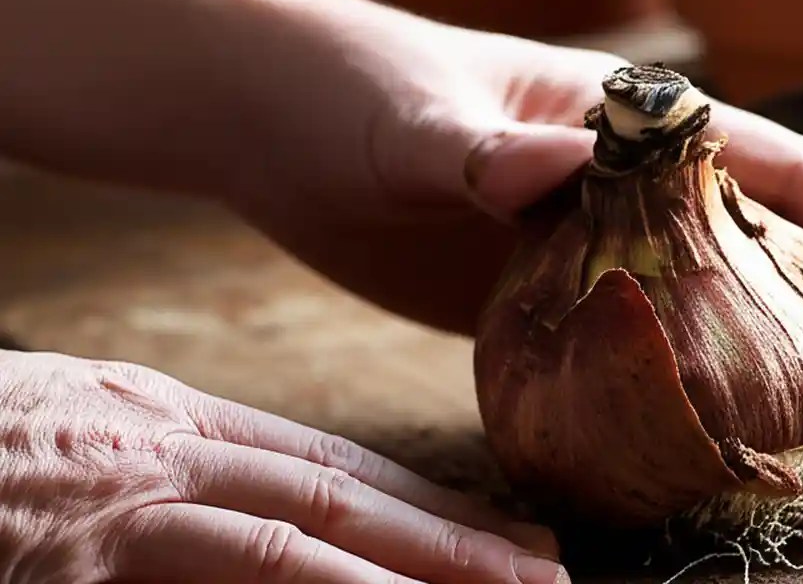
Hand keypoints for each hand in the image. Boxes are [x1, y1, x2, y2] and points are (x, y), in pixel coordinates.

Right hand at [0, 351, 566, 582]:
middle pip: (338, 490)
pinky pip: (226, 572)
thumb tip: (260, 518)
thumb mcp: (71, 435)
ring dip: (415, 566)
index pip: (324, 459)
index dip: (419, 498)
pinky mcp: (72, 559)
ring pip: (298, 534)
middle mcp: (154, 446)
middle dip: (450, 534)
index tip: (498, 528)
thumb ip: (166, 478)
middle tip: (548, 568)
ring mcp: (113, 503)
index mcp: (159, 416)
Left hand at [222, 2, 802, 460]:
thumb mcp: (416, 119)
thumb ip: (482, 147)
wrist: (280, 124)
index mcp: (631, 121)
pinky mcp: (548, 299)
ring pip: (721, 317)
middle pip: (776, 260)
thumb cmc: (354, 92)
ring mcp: (596, 250)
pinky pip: (640, 355)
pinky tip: (715, 457)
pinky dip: (690, 403)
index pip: (780, 170)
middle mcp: (633, 188)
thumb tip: (551, 167)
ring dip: (788, 384)